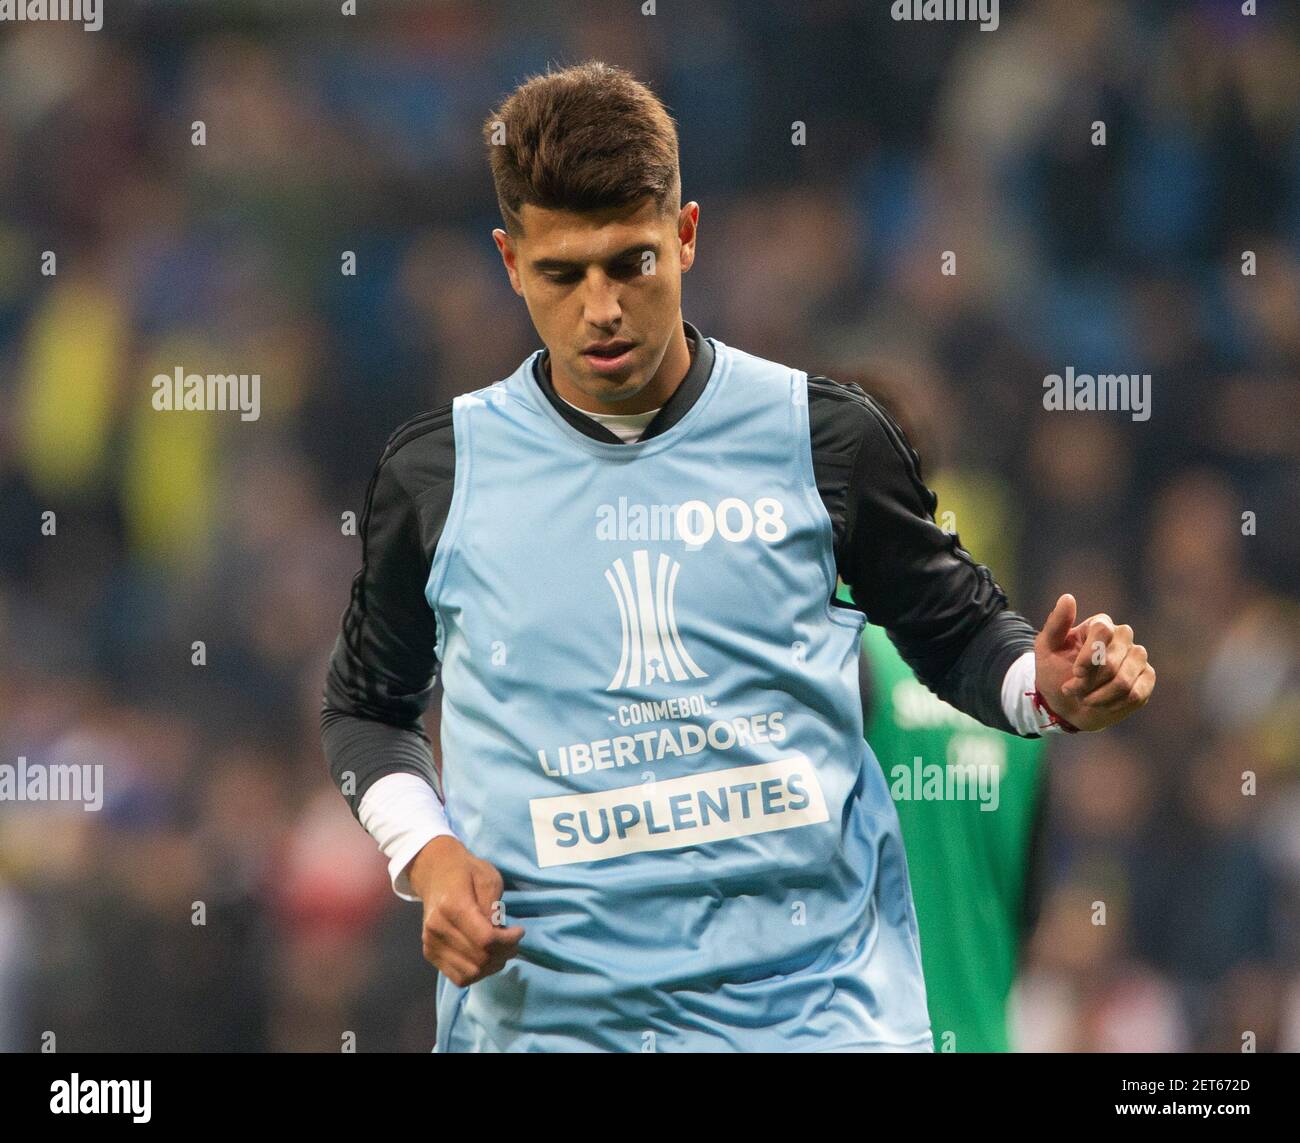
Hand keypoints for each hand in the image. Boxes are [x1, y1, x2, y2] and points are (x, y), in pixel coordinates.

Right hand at [406, 835, 524, 986]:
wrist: (435, 873)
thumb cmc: (465, 872)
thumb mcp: (488, 877)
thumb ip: (493, 906)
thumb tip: (498, 932)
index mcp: (451, 906)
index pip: (485, 939)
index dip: (508, 941)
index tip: (519, 931)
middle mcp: (437, 928)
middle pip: (479, 959)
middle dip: (504, 954)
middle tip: (513, 942)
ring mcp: (430, 943)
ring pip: (470, 973)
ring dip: (492, 966)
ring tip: (501, 950)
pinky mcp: (429, 953)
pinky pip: (458, 977)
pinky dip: (478, 972)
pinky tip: (486, 957)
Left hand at [1034, 593, 1154, 731]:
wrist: (1065, 703)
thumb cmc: (1054, 671)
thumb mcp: (1046, 648)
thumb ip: (1056, 623)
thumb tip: (1068, 597)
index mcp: (1100, 625)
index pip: (1103, 630)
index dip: (1089, 655)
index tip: (1076, 672)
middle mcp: (1123, 637)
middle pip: (1112, 661)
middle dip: (1088, 682)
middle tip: (1073, 689)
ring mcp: (1137, 657)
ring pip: (1124, 681)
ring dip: (1098, 696)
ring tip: (1084, 698)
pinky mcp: (1147, 678)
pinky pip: (1136, 694)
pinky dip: (1113, 704)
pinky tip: (1101, 703)